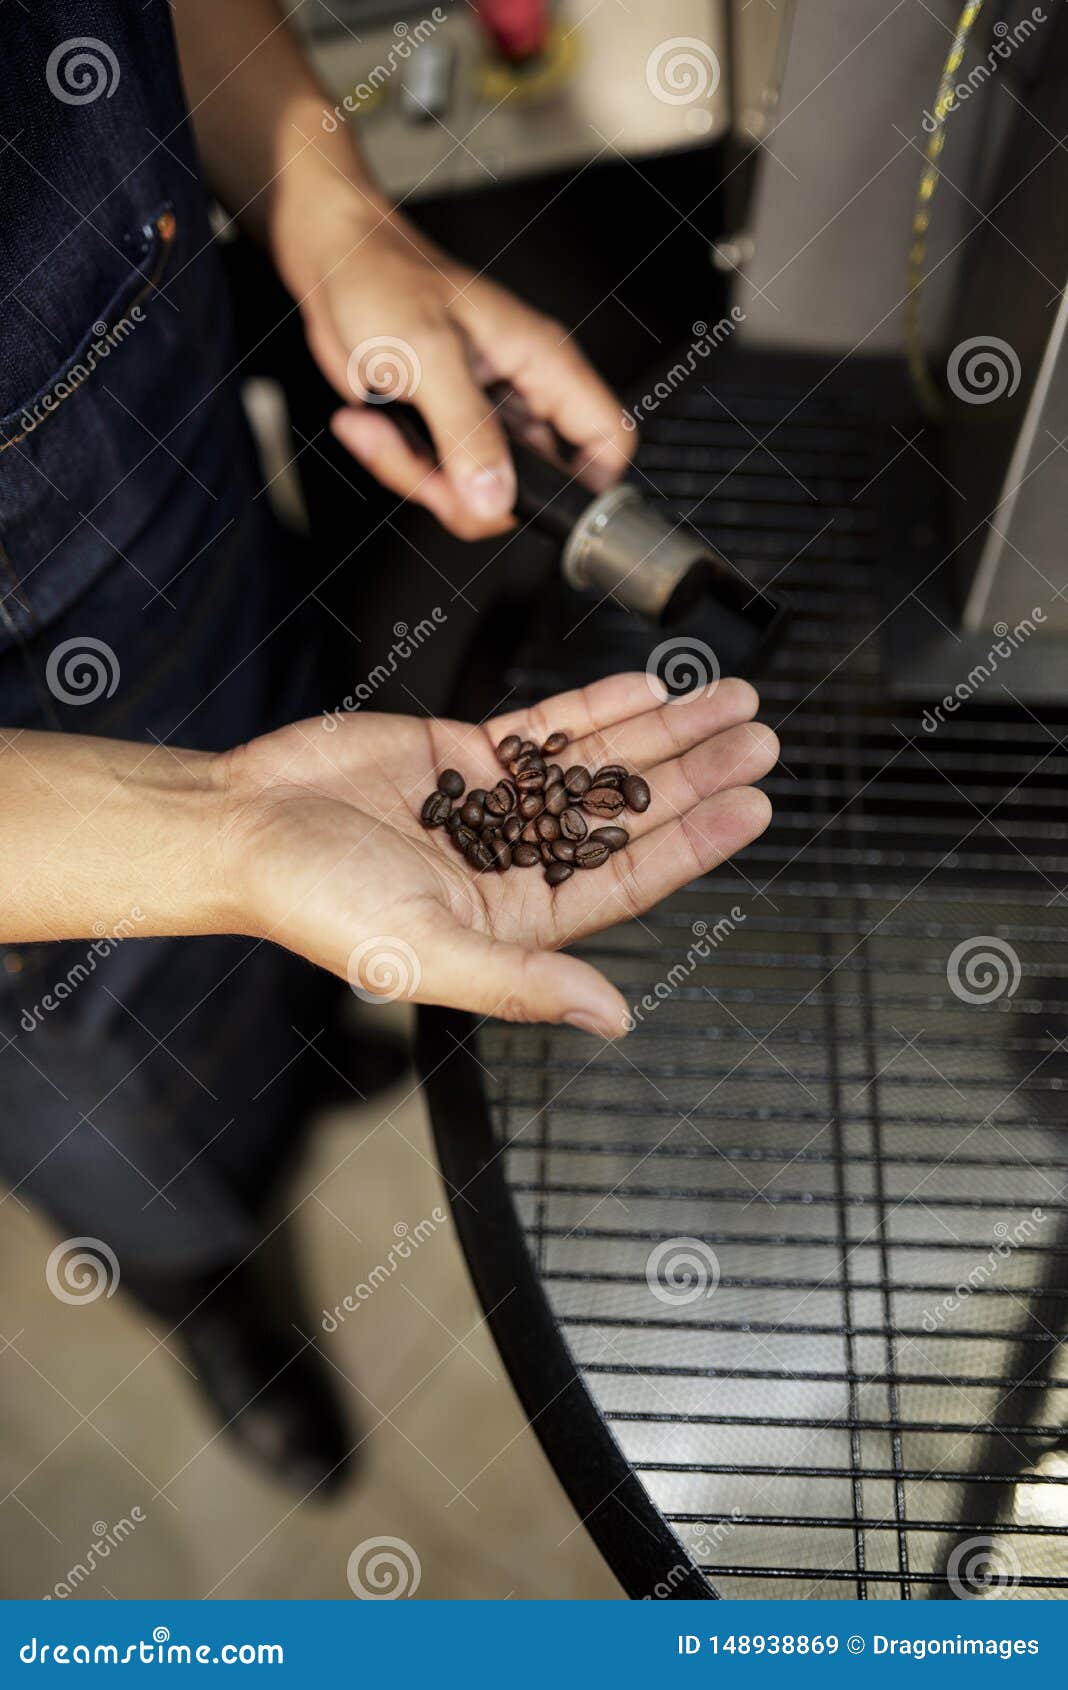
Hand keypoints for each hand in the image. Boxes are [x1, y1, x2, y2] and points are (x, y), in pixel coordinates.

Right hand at [221, 674, 776, 1038]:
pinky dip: (597, 706)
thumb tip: (611, 1018)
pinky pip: (547, 727)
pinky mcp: (465, 755)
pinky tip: (645, 689)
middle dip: (696, 773)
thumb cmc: (314, 901)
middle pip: (628, 812)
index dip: (696, 841)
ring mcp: (496, 804)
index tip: (752, 805)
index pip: (630, 876)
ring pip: (598, 763)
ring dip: (662, 732)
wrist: (242, 826)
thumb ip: (522, 983)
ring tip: (727, 702)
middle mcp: (518, 861)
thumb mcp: (425, 954)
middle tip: (759, 740)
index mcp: (519, 919)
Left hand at [292, 203, 634, 539]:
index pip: (608, 438)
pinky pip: (438, 483)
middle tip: (427, 470)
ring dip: (421, 480)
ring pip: (479, 495)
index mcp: (544, 364)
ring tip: (385, 432)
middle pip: (535, 489)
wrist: (335, 267)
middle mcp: (522, 397)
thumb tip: (495, 495)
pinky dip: (399, 467)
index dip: (593, 484)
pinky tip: (373, 426)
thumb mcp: (428, 355)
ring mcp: (485, 421)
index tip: (547, 504)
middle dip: (472, 495)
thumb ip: (467, 431)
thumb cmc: (384, 278)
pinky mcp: (446, 434)